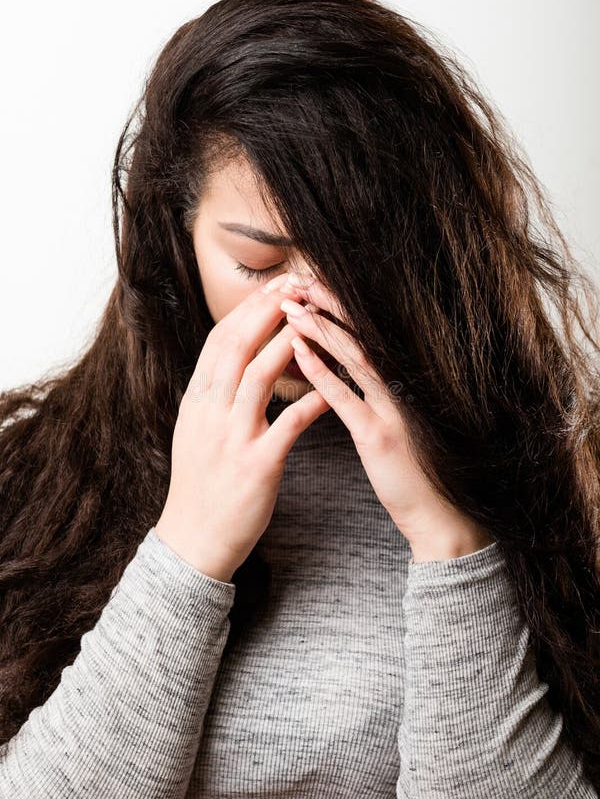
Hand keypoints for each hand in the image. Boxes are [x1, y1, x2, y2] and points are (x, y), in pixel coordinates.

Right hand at [154, 274, 330, 581]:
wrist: (195, 538)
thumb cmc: (200, 484)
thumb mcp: (193, 431)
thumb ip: (210, 394)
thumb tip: (228, 359)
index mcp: (195, 402)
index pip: (218, 341)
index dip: (247, 309)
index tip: (273, 286)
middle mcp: (210, 413)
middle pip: (237, 347)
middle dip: (267, 311)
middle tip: (296, 286)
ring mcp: (232, 438)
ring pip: (258, 376)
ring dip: (287, 342)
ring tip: (313, 319)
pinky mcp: (258, 465)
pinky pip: (290, 424)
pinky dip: (313, 400)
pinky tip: (334, 385)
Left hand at [278, 272, 493, 560]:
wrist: (442, 516)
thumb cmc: (416, 472)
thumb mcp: (398, 425)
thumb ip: (379, 395)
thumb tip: (352, 370)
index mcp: (402, 384)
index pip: (367, 334)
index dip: (339, 306)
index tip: (311, 285)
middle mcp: (401, 387)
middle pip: (360, 334)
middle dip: (327, 305)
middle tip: (296, 282)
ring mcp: (392, 408)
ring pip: (352, 356)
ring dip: (319, 328)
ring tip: (290, 306)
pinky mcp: (379, 435)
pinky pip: (344, 396)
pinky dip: (319, 370)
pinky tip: (297, 349)